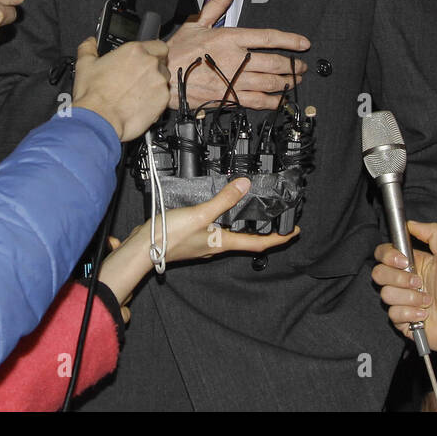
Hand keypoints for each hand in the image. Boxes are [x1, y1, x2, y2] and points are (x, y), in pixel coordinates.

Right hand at [72, 37, 170, 140]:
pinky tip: (140, 104)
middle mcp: (150, 63)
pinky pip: (164, 97)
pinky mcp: (163, 100)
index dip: (153, 53)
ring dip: (155, 84)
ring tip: (138, 93)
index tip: (146, 60)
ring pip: (164, 79)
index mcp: (134, 51)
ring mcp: (159, 82)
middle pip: (162, 62)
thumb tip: (90, 42)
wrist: (100, 120)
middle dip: (153, 69)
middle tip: (138, 78)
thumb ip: (88, 48)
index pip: (158, 45)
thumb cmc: (94, 95)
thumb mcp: (85, 65)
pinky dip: (156, 100)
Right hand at [97, 177, 299, 306]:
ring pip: (230, 235)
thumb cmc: (170, 236)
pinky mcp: (192, 237)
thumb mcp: (201, 214)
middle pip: (247, 240)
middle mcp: (216, 245)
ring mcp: (204, 243)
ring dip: (243, 225)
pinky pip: (214, 229)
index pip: (259, 244)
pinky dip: (223, 220)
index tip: (294, 232)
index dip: (279, 239)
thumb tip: (245, 186)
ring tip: (252, 211)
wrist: (142, 249)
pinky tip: (218, 209)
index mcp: (223, 243)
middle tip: (276, 219)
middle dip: (263, 231)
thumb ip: (223, 200)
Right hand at [165, 0, 308, 110]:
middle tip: (302, 67)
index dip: (290, 40)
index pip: (268, 37)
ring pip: (270, 83)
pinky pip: (257, 101)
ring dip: (287, 83)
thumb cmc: (177, 51)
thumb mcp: (196, 23)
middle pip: (275, 63)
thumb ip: (217, 4)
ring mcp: (234, 80)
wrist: (163, 76)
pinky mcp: (228, 98)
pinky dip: (272, 102)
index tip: (304, 43)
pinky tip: (279, 101)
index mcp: (230, 38)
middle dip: (293, 66)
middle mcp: (236, 59)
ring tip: (295, 81)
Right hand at [371, 221, 436, 356]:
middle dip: (399, 279)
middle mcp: (404, 282)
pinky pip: (393, 314)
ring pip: (386, 295)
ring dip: (410, 298)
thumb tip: (410, 223)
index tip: (404, 261)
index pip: (383, 254)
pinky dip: (411, 314)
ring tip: (428, 301)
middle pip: (378, 274)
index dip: (388, 256)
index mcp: (412, 265)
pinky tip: (425, 315)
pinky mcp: (402, 321)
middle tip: (419, 283)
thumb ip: (432, 233)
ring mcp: (402, 302)